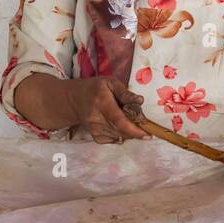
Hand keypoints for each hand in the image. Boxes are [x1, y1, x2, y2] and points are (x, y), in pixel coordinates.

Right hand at [13, 73, 149, 141]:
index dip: (134, 130)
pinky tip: (118, 124)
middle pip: (122, 131)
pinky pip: (115, 139)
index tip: (148, 135)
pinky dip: (122, 134)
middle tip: (139, 120)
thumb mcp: (111, 83)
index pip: (119, 121)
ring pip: (120, 136)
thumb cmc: (96, 89)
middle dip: (135, 128)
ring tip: (127, 118)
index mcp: (101, 102)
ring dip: (129, 131)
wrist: (76, 100)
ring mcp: (94, 130)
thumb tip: (140, 101)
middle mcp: (96, 119)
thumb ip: (125, 92)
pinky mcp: (95, 137)